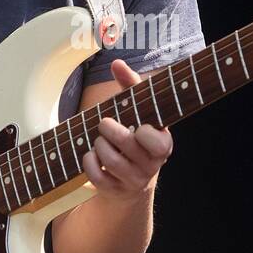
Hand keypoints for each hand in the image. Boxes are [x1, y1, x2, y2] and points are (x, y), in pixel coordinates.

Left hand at [83, 59, 174, 201]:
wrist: (131, 180)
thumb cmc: (135, 137)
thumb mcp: (138, 111)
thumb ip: (131, 86)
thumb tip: (117, 63)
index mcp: (163, 145)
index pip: (158, 142)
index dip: (144, 133)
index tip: (137, 127)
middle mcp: (151, 165)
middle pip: (127, 145)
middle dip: (110, 129)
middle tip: (105, 124)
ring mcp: (132, 180)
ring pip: (112, 161)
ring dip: (99, 145)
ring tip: (99, 140)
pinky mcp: (114, 190)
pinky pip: (97, 176)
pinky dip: (89, 162)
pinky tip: (91, 155)